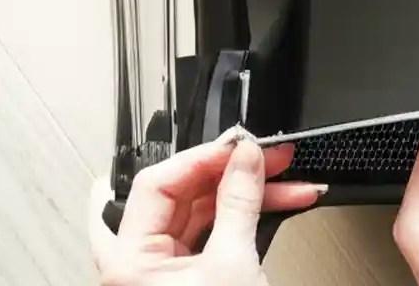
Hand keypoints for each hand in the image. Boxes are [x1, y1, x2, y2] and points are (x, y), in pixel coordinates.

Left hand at [89, 129, 326, 284]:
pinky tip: (278, 203)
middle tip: (270, 158)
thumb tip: (245, 159)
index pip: (159, 184)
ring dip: (251, 195)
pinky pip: (217, 233)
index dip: (203, 158)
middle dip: (233, 174)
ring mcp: (166, 272)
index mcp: (128, 261)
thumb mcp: (233, 266)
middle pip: (184, 195)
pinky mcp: (192, 278)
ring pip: (205, 213)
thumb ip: (240, 203)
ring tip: (290, 183)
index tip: (242, 146)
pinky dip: (249, 218)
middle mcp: (139, 264)